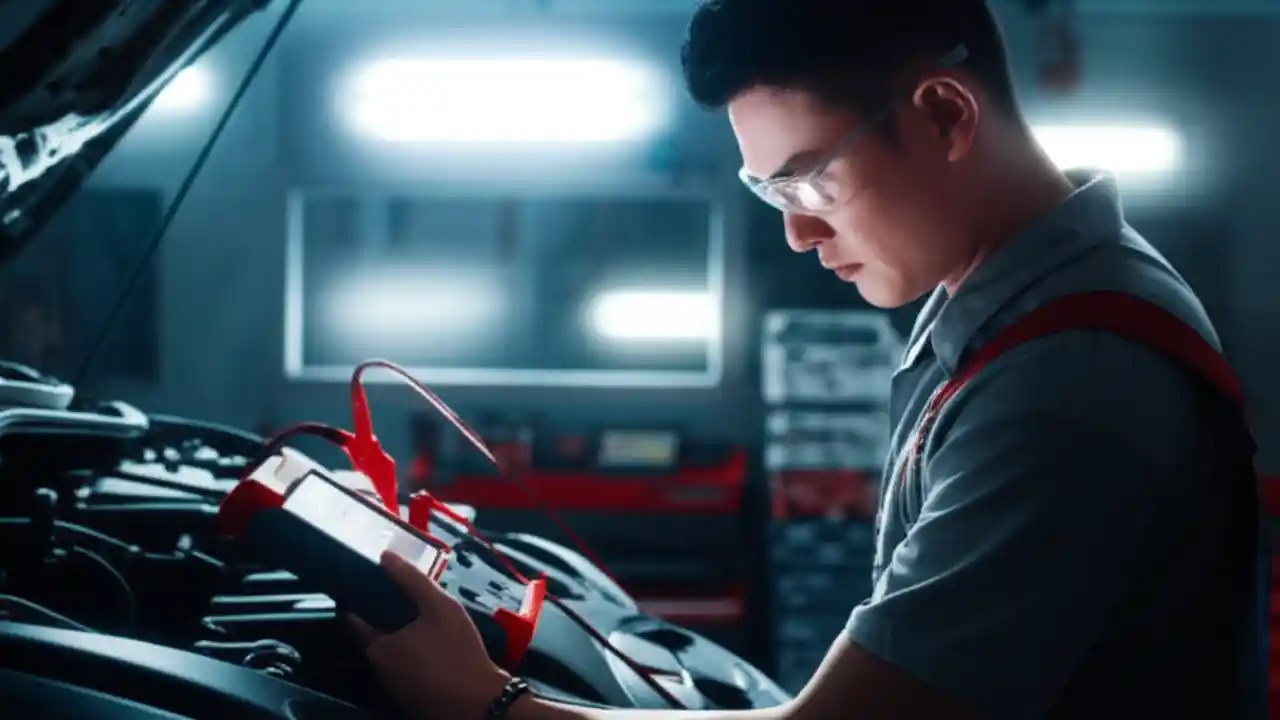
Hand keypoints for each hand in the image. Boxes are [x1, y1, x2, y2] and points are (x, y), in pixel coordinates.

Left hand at [350, 550, 509, 719]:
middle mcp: (379, 671)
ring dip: (402, 643)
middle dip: (387, 622)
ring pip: (393, 658)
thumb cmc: (457, 651)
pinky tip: (433, 651)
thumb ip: (413, 580)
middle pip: (376, 639)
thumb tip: (385, 556)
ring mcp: (394, 689)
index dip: (360, 601)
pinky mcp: (411, 700)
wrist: (480, 702)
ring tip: (422, 625)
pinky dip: (414, 660)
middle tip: (406, 604)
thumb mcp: (440, 607)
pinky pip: (407, 673)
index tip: (366, 586)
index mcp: (378, 648)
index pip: (355, 621)